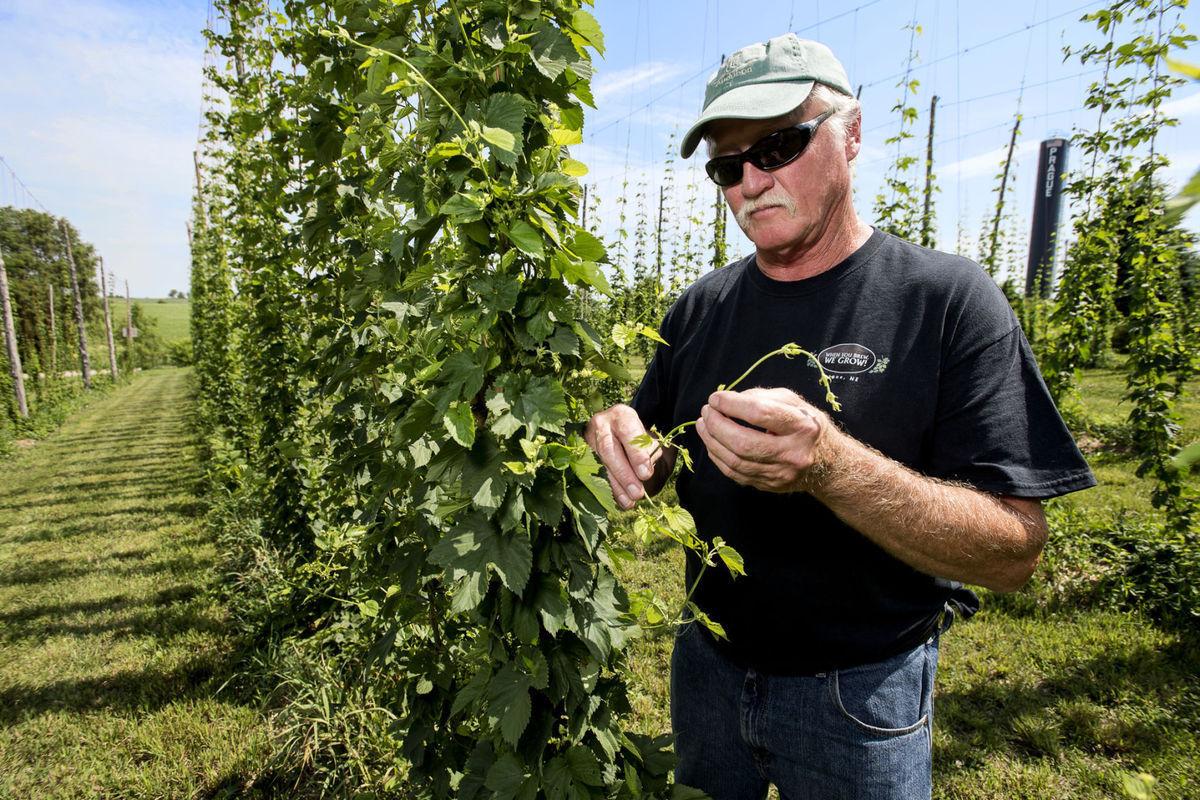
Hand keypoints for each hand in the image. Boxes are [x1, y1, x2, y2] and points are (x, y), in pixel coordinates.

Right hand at [584, 404, 670, 509]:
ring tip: (629, 502)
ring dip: (614, 486)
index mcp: (621, 415)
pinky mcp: (581, 454)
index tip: (646, 474)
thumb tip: (643, 472)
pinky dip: (606, 489)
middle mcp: (601, 424)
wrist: (619, 434)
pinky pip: (591, 474)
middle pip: (609, 449)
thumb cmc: (638, 439)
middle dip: (624, 474)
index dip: (636, 454)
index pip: (627, 432)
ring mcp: (587, 439)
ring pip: (598, 464)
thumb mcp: (648, 440)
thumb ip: (649, 453)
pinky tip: (618, 501)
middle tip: (637, 493)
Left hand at [695, 387, 831, 492]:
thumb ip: (761, 397)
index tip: (716, 398)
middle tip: (706, 412)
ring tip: (703, 425)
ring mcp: (781, 473)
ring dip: (712, 441)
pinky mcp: (770, 485)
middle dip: (717, 426)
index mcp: (802, 426)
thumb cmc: (807, 425)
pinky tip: (712, 443)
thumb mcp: (793, 402)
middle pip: (744, 442)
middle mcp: (793, 453)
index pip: (761, 414)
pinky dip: (718, 457)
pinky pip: (735, 474)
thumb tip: (729, 400)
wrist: (828, 463)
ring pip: (736, 461)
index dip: (732, 405)